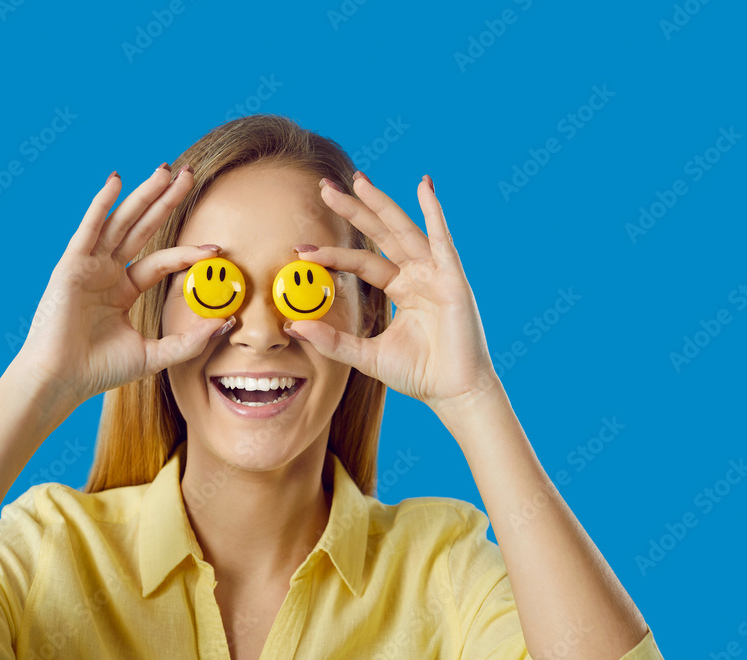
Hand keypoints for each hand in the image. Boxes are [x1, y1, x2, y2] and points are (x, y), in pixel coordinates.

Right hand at [14, 165, 231, 407]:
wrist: (61, 379)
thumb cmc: (100, 370)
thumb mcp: (154, 355)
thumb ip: (190, 341)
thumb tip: (227, 323)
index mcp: (123, 290)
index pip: (161, 261)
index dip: (188, 252)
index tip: (216, 248)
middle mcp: (107, 272)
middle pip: (143, 228)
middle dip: (166, 201)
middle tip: (189, 174)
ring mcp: (89, 265)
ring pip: (121, 221)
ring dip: (143, 195)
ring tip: (165, 171)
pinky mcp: (71, 264)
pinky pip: (90, 228)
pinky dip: (101, 203)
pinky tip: (116, 181)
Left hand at [285, 173, 501, 415]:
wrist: (453, 392)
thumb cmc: (419, 374)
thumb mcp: (365, 355)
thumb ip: (332, 339)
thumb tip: (294, 325)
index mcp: (401, 289)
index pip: (362, 262)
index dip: (332, 254)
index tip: (301, 249)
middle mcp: (417, 275)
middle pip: (380, 234)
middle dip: (354, 210)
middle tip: (324, 187)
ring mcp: (436, 273)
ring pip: (403, 230)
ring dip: (381, 203)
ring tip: (358, 180)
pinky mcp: (453, 278)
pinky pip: (441, 239)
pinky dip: (434, 212)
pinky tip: (423, 187)